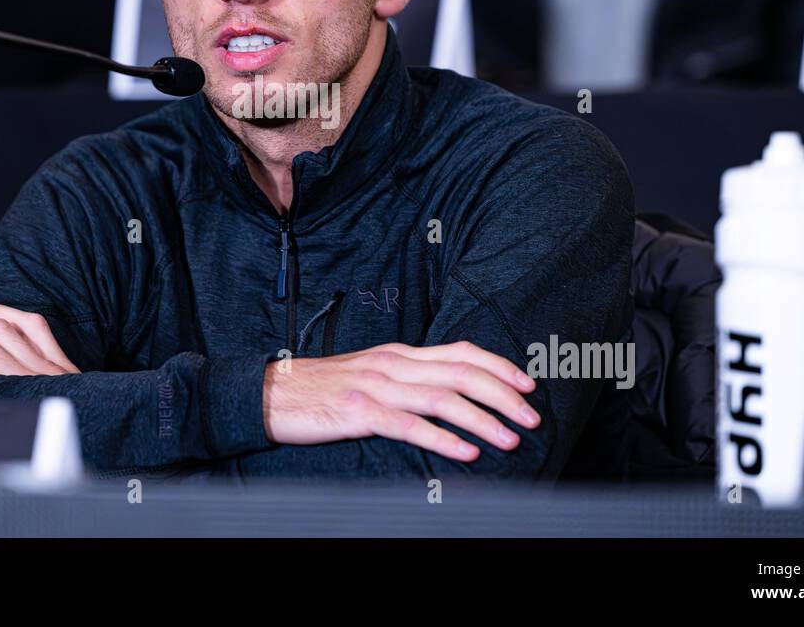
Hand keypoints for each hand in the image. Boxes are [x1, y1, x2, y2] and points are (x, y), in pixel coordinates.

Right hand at [263, 341, 539, 460]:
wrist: (272, 394)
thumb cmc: (324, 389)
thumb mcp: (371, 374)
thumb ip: (408, 378)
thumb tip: (452, 391)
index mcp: (399, 353)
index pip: (461, 351)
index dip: (499, 366)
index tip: (528, 384)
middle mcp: (393, 364)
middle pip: (461, 372)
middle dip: (503, 394)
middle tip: (531, 416)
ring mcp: (376, 386)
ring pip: (442, 397)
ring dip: (482, 419)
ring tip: (509, 438)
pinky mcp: (358, 411)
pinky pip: (408, 425)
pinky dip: (442, 438)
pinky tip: (465, 452)